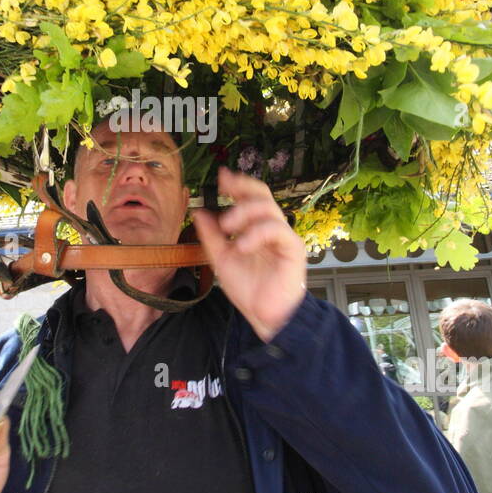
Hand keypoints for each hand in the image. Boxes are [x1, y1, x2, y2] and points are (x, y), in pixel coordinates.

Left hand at [192, 166, 306, 342]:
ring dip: (244, 212)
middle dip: (242, 188)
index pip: (250, 197)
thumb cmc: (248, 289)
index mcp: (255, 228)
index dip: (237, 184)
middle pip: (262, 195)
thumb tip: (198, 212)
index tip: (221, 177)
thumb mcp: (221, 259)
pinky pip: (277, 230)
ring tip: (227, 228)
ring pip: (268, 209)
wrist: (263, 315)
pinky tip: (242, 246)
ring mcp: (283, 237)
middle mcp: (271, 228)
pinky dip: (257, 233)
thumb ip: (211, 236)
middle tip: (225, 192)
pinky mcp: (292, 248)